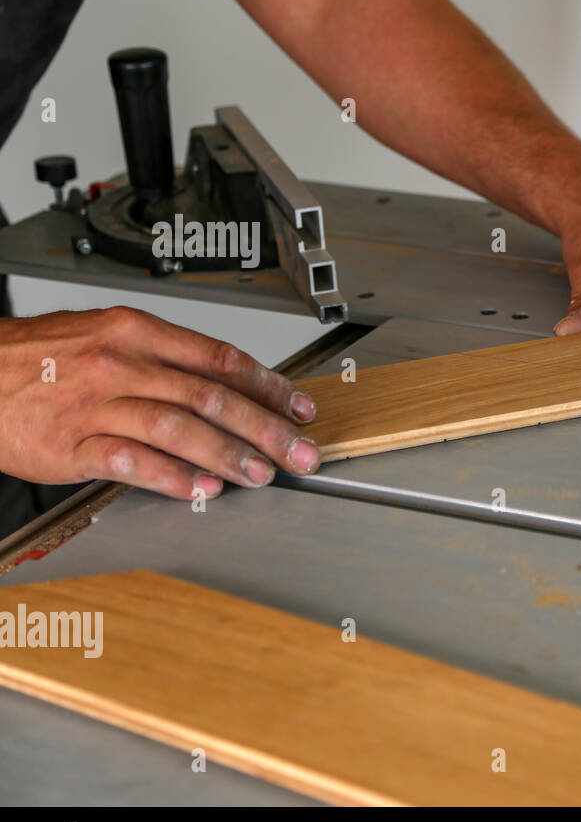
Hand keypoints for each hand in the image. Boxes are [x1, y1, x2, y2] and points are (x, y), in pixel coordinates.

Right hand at [0, 306, 319, 499]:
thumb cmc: (39, 357)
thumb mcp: (106, 336)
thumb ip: (164, 358)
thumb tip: (227, 383)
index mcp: (138, 331)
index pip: (220, 359)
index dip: (269, 386)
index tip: (300, 409)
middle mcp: (121, 362)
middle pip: (211, 396)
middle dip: (266, 428)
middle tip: (300, 453)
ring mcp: (95, 403)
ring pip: (177, 426)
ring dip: (227, 454)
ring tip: (260, 475)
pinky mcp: (69, 443)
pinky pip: (129, 460)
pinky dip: (169, 476)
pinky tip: (198, 489)